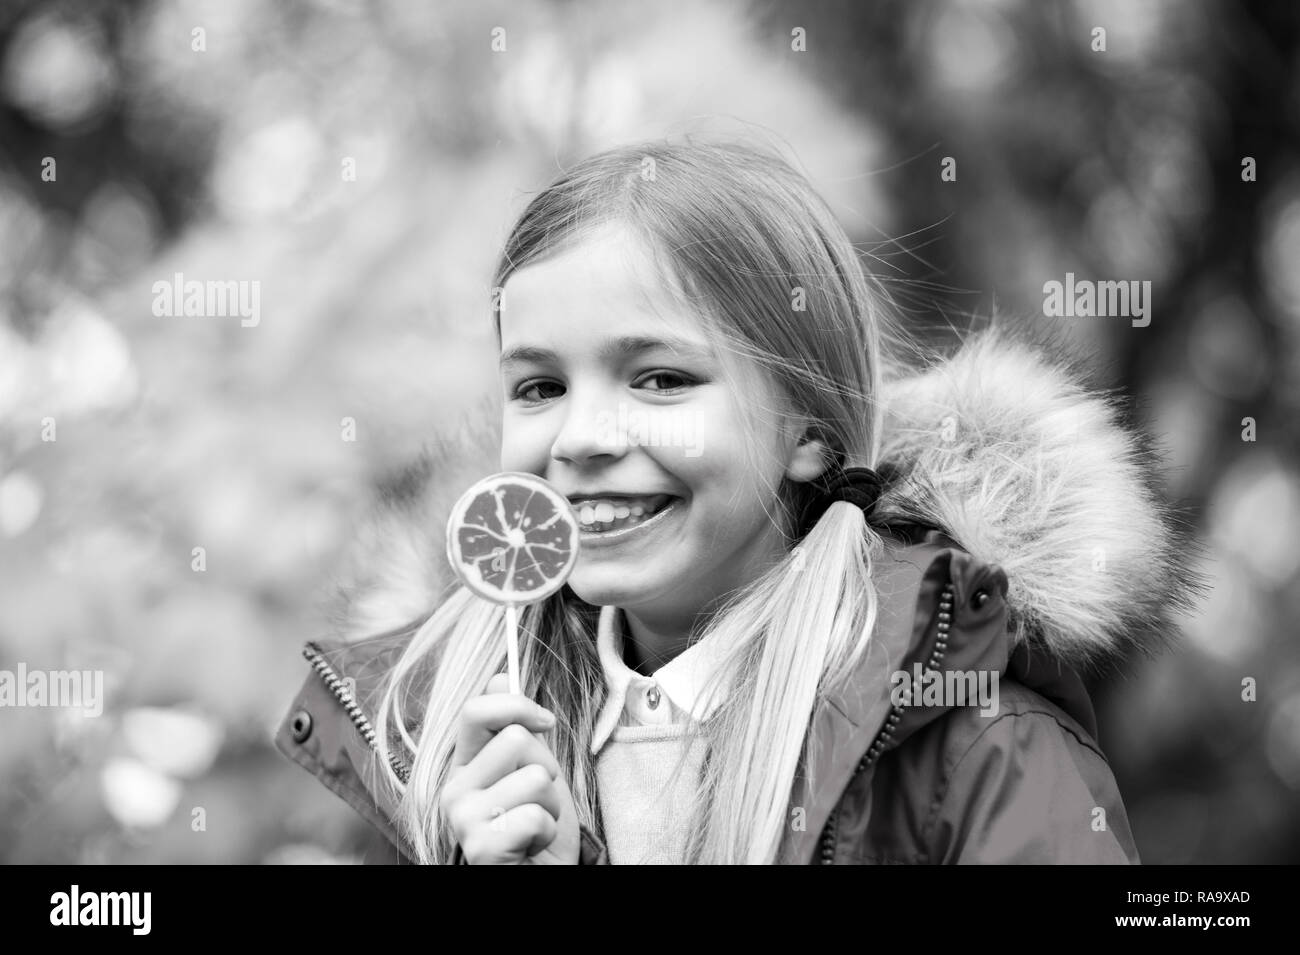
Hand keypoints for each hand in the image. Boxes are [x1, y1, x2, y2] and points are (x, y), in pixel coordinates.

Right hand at [442, 673, 579, 863]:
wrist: (540, 874)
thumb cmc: (534, 825)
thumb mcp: (529, 768)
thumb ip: (514, 728)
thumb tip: (500, 677)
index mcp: (464, 766)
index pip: (477, 712)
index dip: (517, 706)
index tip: (546, 722)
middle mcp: (454, 790)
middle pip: (516, 740)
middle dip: (546, 767)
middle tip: (539, 797)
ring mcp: (464, 820)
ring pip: (534, 778)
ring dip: (551, 804)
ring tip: (536, 823)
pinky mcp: (481, 848)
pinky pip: (535, 816)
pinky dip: (547, 832)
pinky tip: (532, 845)